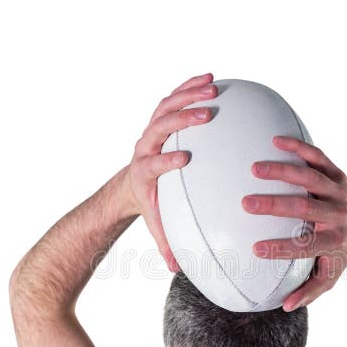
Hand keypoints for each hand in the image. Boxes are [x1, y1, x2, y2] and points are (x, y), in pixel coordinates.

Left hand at [126, 73, 216, 271]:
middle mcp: (144, 146)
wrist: (133, 182)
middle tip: (207, 114)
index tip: (185, 159)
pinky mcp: (160, 117)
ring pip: (166, 106)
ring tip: (213, 88)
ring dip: (188, 95)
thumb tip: (178, 269)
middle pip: (160, 127)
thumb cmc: (151, 203)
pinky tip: (211, 78)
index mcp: (143, 173)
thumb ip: (166, 243)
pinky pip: (173, 97)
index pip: (153, 164)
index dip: (165, 160)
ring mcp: (151, 129)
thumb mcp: (157, 223)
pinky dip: (188, 85)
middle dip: (181, 119)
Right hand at [242, 136, 346, 310]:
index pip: (305, 246)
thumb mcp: (329, 277)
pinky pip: (319, 158)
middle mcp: (338, 216)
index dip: (281, 249)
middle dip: (275, 206)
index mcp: (333, 242)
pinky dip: (299, 148)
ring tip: (254, 168)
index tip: (255, 249)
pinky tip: (275, 141)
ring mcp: (339, 191)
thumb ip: (308, 291)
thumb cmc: (340, 254)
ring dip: (283, 172)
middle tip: (246, 204)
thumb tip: (285, 306)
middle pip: (306, 209)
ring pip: (311, 179)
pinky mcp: (338, 174)